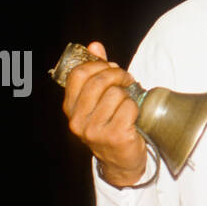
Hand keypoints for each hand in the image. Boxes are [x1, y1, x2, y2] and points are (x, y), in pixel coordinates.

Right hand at [62, 41, 147, 186]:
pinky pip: (129, 107)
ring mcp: (94, 130)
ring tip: (128, 104)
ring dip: (128, 95)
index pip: (78, 74)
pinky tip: (133, 118)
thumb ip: (96, 71)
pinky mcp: (114, 136)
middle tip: (127, 80)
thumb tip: (94, 45)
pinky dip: (135, 108)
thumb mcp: (100, 99)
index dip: (99, 65)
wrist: (121, 160)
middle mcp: (77, 120)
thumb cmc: (112, 123)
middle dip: (118, 75)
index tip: (111, 67)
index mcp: (71, 108)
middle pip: (99, 81)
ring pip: (116, 94)